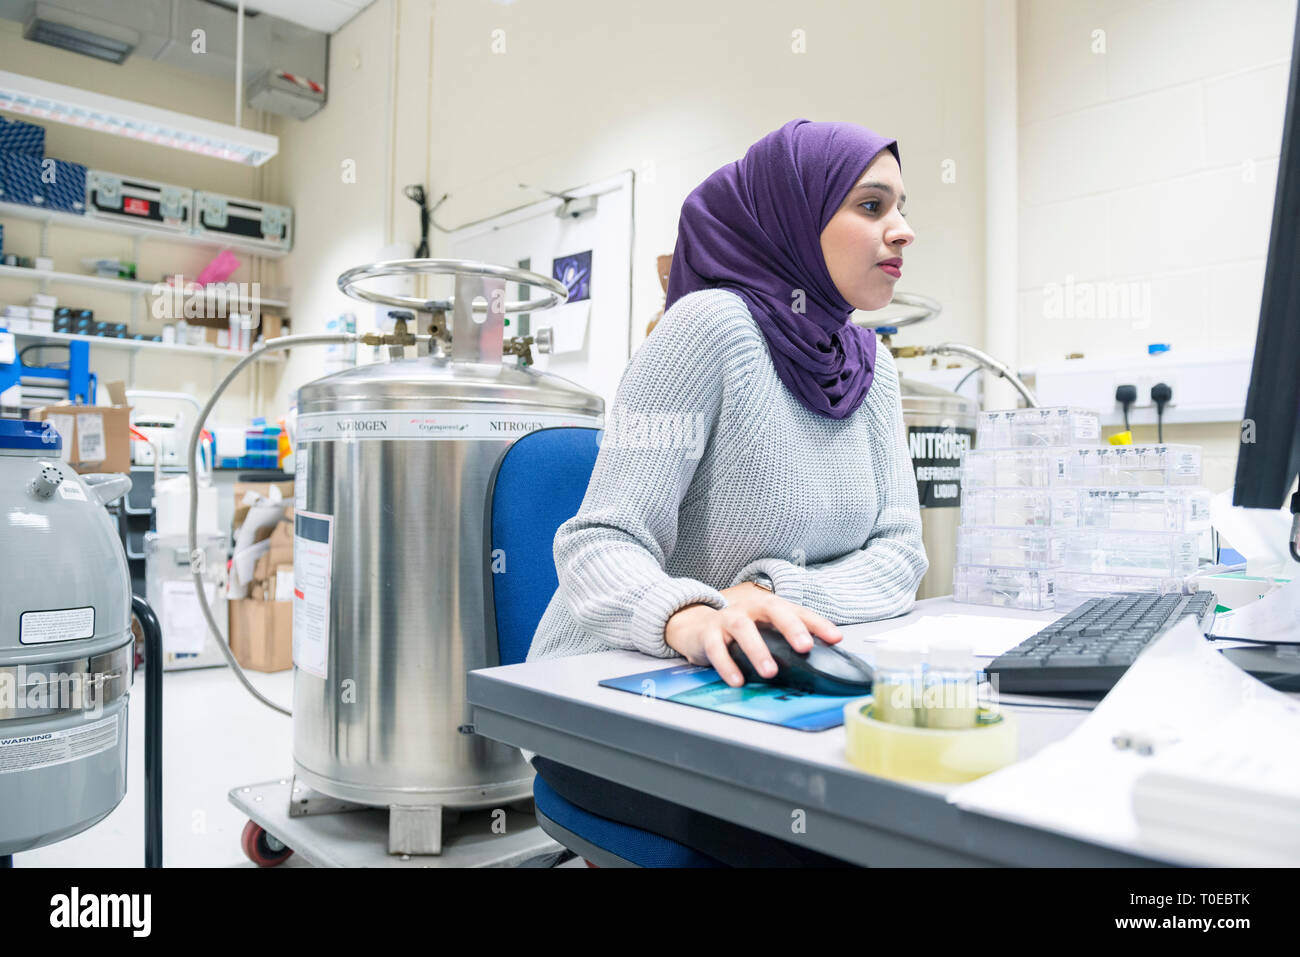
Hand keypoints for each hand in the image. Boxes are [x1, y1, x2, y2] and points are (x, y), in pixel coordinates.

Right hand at [665, 582, 843, 687]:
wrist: (696, 627)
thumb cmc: (739, 632)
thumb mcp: (766, 632)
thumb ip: (789, 641)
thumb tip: (823, 658)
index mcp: (770, 607)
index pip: (798, 611)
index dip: (817, 623)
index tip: (835, 638)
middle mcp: (750, 608)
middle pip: (773, 609)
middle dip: (790, 627)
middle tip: (804, 647)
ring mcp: (728, 618)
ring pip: (743, 629)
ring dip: (757, 650)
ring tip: (769, 672)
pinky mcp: (708, 634)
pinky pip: (717, 649)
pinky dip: (727, 665)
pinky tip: (737, 681)